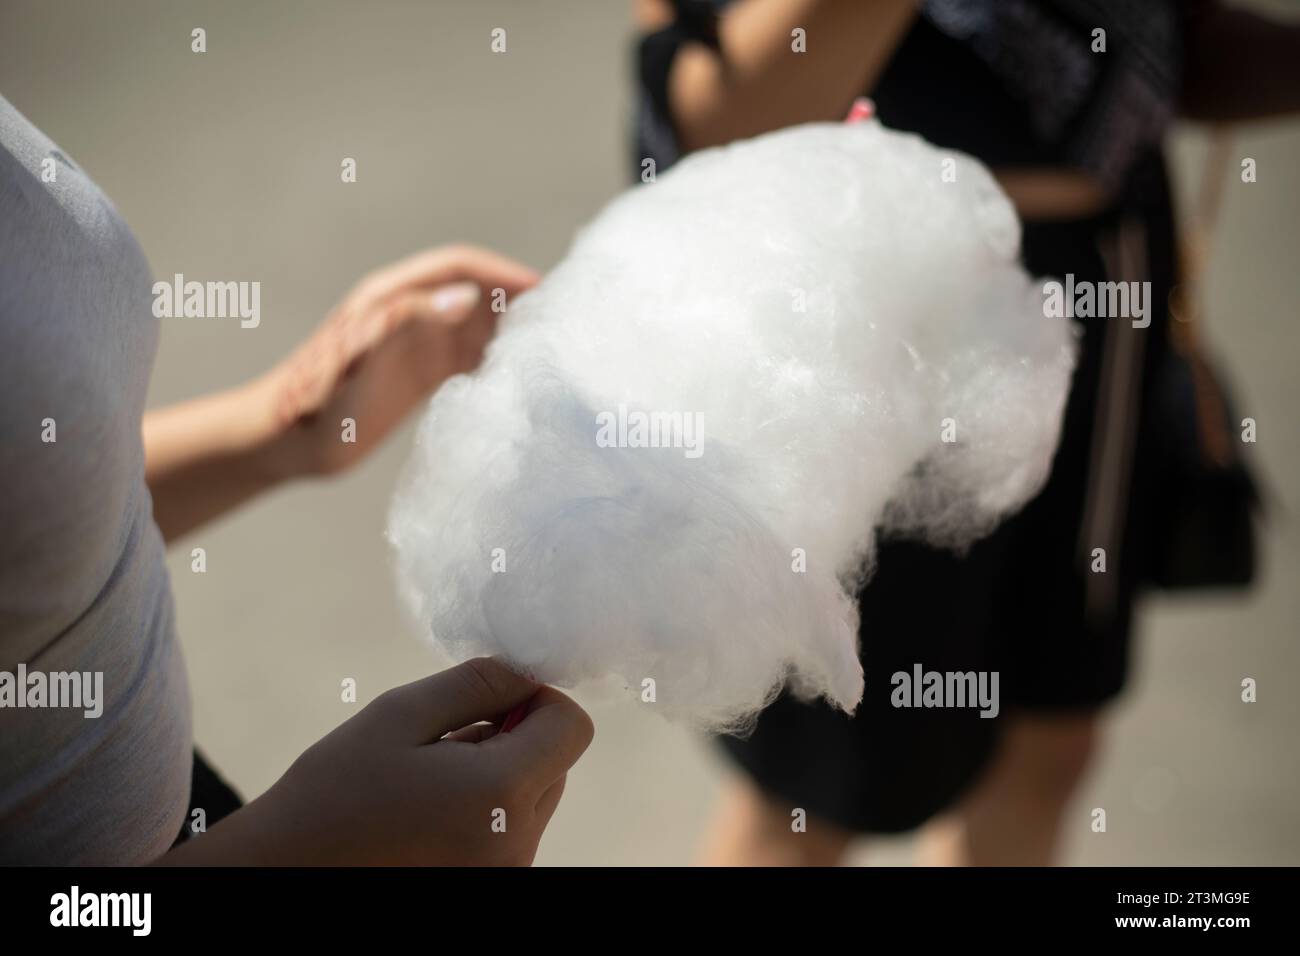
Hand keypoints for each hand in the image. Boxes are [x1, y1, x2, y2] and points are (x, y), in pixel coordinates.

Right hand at [161, 658, 593, 865]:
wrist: (288, 872)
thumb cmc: (336, 789)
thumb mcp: (401, 714)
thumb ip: (478, 683)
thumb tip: (529, 672)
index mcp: (500, 794)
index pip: (572, 726)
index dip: (537, 699)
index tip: (487, 701)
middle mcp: (516, 843)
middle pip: (558, 762)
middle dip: (516, 736)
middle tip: (445, 740)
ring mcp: (506, 872)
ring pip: (536, 795)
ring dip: (501, 773)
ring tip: (430, 780)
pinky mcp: (492, 885)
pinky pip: (513, 829)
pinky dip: (487, 808)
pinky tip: (431, 810)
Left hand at [262, 244, 538, 476]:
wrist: (286, 444)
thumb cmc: (316, 404)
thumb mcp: (360, 359)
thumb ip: (409, 321)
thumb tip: (468, 297)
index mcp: (391, 297)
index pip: (459, 267)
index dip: (501, 273)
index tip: (543, 290)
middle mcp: (407, 314)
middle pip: (474, 292)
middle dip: (515, 299)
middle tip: (559, 319)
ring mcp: (414, 344)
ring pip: (475, 325)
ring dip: (510, 331)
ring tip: (547, 348)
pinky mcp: (417, 375)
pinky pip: (467, 358)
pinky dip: (496, 360)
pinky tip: (517, 378)